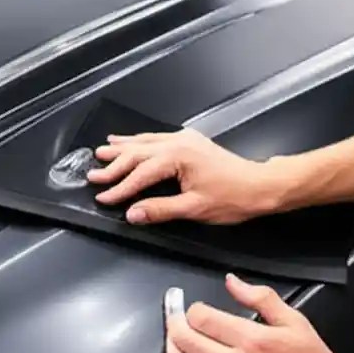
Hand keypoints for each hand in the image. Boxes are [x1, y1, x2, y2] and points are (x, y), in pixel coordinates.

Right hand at [86, 129, 291, 224]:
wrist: (260, 186)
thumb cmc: (233, 197)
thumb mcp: (194, 209)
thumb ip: (160, 210)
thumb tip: (132, 213)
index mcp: (178, 157)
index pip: (140, 174)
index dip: (119, 187)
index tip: (103, 197)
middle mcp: (179, 143)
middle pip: (138, 153)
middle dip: (114, 165)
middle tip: (93, 174)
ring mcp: (185, 140)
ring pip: (146, 142)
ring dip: (123, 147)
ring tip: (103, 150)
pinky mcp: (191, 142)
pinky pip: (158, 138)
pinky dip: (140, 141)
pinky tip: (131, 140)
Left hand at [165, 274, 353, 352]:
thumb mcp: (296, 323)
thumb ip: (262, 297)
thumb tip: (233, 282)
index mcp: (252, 341)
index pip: (201, 318)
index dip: (192, 309)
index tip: (196, 309)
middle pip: (184, 339)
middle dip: (175, 324)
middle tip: (176, 319)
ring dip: (171, 349)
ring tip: (176, 341)